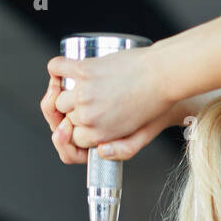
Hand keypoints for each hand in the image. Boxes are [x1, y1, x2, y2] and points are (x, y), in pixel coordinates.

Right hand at [40, 46, 176, 163]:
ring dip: (63, 94)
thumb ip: (122, 151)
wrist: (164, 76)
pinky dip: (56, 71)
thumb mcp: (141, 137)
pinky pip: (56, 68)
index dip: (77, 131)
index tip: (84, 123)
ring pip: (57, 99)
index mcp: (99, 135)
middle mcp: (87, 116)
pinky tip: (65, 74)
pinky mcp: (84, 69)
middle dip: (72, 113)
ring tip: (81, 90)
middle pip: (63, 119)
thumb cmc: (155, 105)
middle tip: (87, 103)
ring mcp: (83, 92)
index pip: (72, 139)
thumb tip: (100, 152)